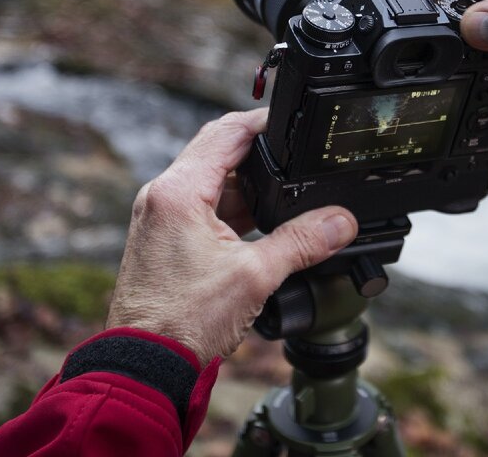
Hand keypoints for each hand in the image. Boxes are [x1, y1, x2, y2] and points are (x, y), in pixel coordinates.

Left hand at [106, 109, 357, 360]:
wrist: (145, 365)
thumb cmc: (183, 322)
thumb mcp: (255, 276)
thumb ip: (303, 241)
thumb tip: (342, 221)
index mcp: (178, 191)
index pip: (227, 132)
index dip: (263, 122)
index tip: (294, 122)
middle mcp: (162, 195)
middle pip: (218, 150)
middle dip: (260, 153)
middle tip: (297, 156)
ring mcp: (160, 217)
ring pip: (212, 180)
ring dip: (247, 185)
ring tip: (287, 195)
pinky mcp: (164, 238)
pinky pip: (203, 206)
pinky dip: (233, 208)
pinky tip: (262, 224)